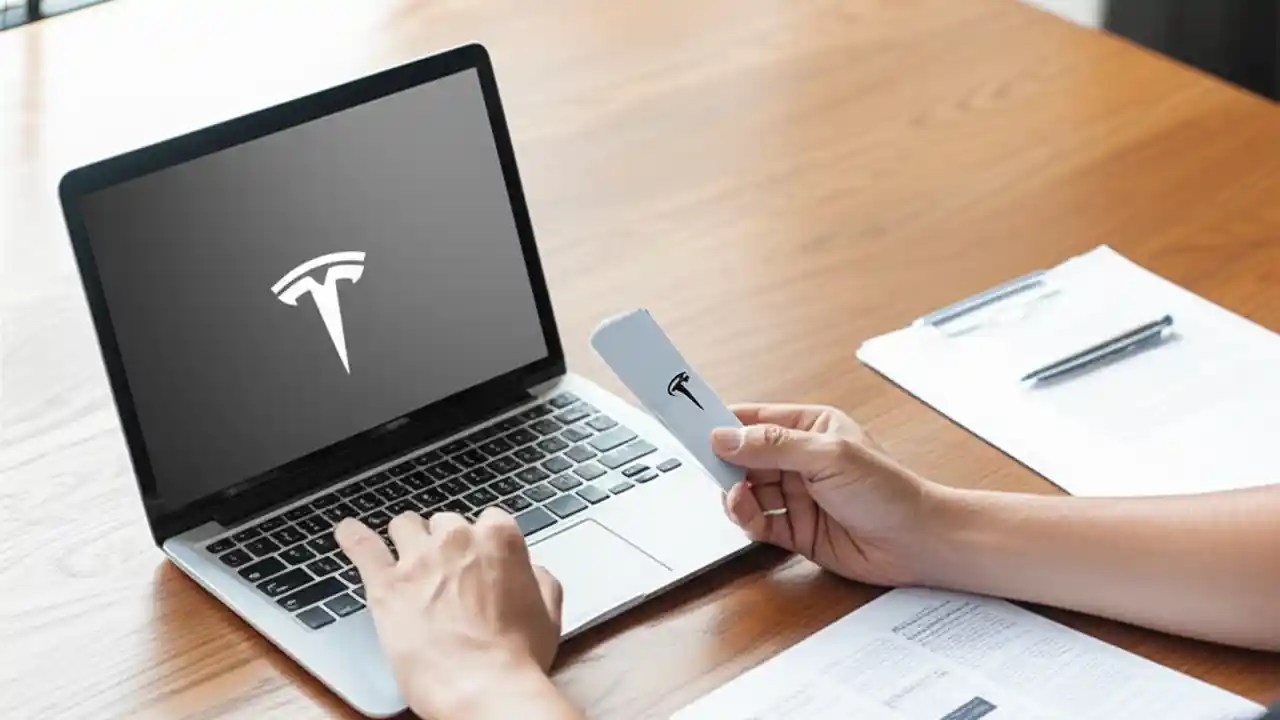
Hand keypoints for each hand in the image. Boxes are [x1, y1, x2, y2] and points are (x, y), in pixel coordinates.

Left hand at [336, 510, 580, 719]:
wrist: (483, 686)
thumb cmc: (516, 657)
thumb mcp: (548, 613)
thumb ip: (540, 580)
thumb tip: (531, 570)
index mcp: (499, 540)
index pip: (489, 520)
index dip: (483, 543)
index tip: (480, 560)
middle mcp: (457, 540)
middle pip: (445, 523)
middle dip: (445, 542)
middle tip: (446, 572)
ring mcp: (418, 560)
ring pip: (405, 525)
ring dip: (407, 538)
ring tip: (406, 557)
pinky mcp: (386, 585)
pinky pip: (361, 546)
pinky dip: (352, 536)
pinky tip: (347, 532)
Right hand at [711, 403, 949, 586]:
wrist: (918, 542)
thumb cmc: (889, 490)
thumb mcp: (828, 456)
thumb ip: (774, 447)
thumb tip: (726, 436)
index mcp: (809, 428)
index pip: (754, 420)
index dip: (721, 421)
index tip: (690, 422)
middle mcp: (799, 460)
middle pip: (743, 457)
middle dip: (725, 463)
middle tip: (710, 468)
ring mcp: (797, 495)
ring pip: (746, 490)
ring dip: (735, 494)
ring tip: (737, 497)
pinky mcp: (795, 529)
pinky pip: (757, 521)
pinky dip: (746, 518)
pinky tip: (748, 515)